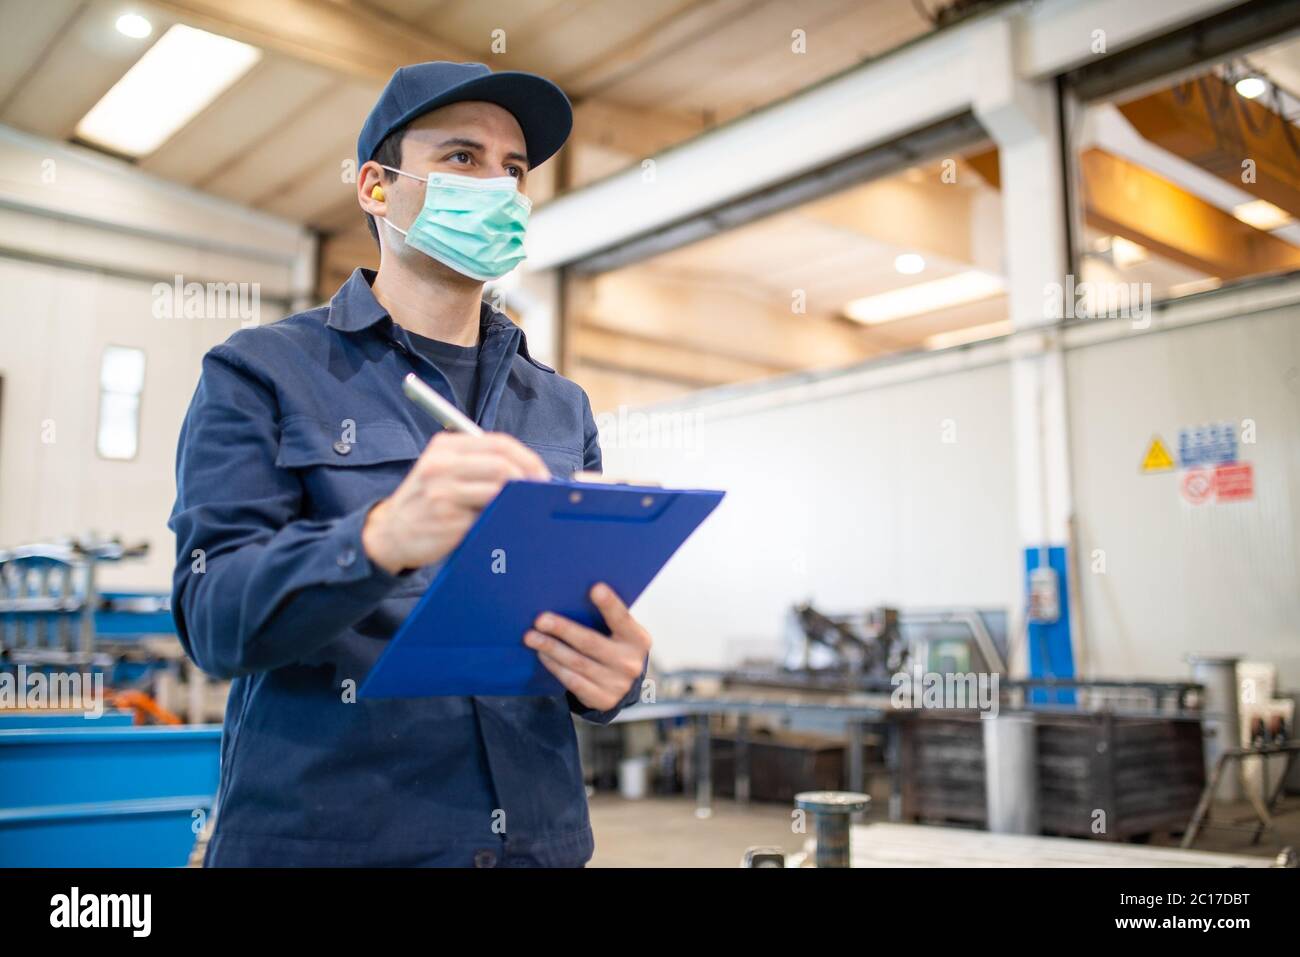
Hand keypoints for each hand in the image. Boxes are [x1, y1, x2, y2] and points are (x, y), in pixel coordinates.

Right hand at [362, 431, 548, 574]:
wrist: (390, 533)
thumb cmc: (427, 501)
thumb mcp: (443, 470)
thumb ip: (478, 464)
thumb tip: (528, 472)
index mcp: (445, 447)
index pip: (499, 443)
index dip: (528, 459)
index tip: (542, 475)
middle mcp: (442, 465)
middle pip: (503, 465)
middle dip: (530, 481)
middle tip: (541, 495)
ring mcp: (443, 493)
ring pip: (498, 491)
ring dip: (517, 502)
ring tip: (523, 509)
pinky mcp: (448, 520)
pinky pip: (487, 517)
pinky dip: (500, 521)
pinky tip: (501, 524)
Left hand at [524, 583, 649, 711]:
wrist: (625, 685)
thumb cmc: (615, 646)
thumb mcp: (621, 633)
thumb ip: (606, 619)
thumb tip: (569, 597)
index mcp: (638, 639)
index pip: (622, 619)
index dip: (610, 604)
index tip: (595, 588)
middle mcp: (630, 662)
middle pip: (591, 643)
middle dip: (563, 630)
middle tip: (540, 619)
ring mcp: (617, 684)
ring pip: (577, 663)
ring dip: (551, 648)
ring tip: (532, 637)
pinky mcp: (603, 699)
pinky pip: (573, 681)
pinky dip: (555, 666)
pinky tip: (542, 655)